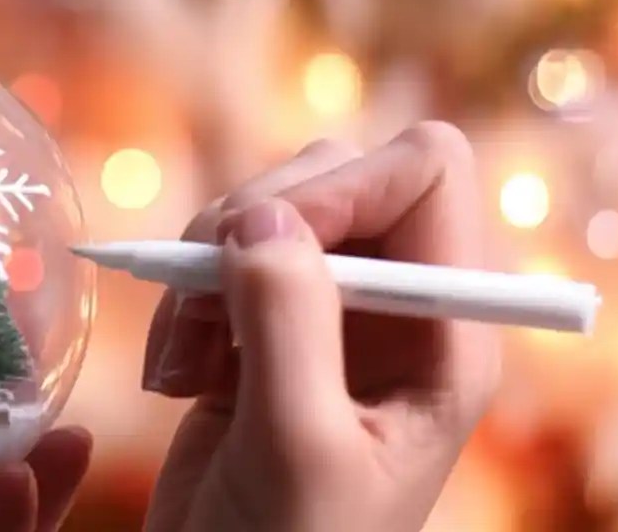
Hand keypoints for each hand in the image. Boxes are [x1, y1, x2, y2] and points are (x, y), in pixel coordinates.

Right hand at [142, 123, 501, 531]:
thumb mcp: (298, 445)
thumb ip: (289, 322)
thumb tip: (257, 214)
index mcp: (444, 330)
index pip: (425, 173)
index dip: (343, 185)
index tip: (259, 242)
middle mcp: (395, 305)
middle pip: (334, 173)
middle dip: (252, 223)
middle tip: (202, 302)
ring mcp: (326, 314)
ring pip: (264, 208)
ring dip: (201, 268)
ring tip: (182, 361)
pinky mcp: (262, 328)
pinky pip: (217, 257)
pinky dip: (180, 300)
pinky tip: (174, 376)